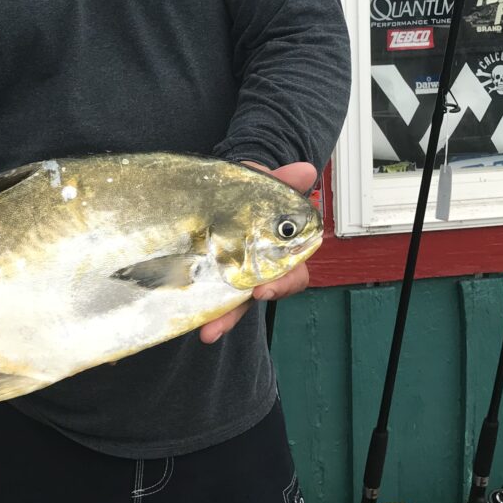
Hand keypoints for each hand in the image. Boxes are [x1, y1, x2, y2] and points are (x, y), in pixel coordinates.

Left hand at [199, 161, 318, 344]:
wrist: (223, 189)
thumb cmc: (251, 193)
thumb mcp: (266, 183)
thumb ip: (285, 180)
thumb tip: (308, 170)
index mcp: (282, 251)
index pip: (292, 276)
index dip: (281, 285)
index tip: (262, 290)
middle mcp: (262, 270)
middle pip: (257, 298)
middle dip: (240, 312)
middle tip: (220, 324)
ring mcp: (236, 276)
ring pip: (233, 305)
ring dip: (221, 320)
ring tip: (208, 332)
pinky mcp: (212, 277)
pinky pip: (210, 296)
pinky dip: (202, 309)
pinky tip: (194, 320)